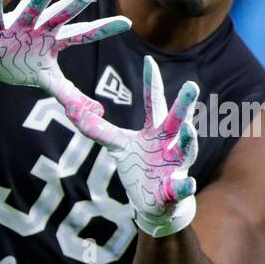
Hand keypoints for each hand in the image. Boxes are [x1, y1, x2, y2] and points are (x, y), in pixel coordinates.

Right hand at [0, 0, 129, 92]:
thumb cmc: (17, 62)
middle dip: (77, 3)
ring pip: (31, 8)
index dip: (104, 30)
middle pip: (61, 15)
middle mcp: (38, 28)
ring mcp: (16, 26)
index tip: (127, 22)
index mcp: (53, 39)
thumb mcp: (46, 79)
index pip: (83, 34)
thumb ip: (71, 94)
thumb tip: (99, 112)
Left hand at [61, 55, 198, 237]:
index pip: (155, 101)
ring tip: (189, 129)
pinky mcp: (174, 190)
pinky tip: (187, 183)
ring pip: (186, 151)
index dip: (151, 81)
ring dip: (189, 141)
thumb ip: (98, 129)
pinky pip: (181, 187)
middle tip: (191, 85)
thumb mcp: (118, 145)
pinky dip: (184, 186)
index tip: (149, 59)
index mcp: (156, 130)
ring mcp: (175, 166)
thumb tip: (73, 110)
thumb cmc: (140, 168)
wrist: (154, 203)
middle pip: (178, 120)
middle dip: (185, 103)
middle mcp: (170, 143)